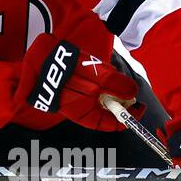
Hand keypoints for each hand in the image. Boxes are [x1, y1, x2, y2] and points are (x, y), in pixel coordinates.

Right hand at [14, 35, 141, 130]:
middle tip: (126, 85)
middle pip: (107, 110)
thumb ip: (119, 86)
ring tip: (105, 71)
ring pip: (101, 96)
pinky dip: (99, 79)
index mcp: (85, 116)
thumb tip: (133, 93)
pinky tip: (96, 68)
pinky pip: (92, 86)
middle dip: (119, 98)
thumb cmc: (68, 71)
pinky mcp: (73, 86)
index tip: (139, 107)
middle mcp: (80, 110)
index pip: (110, 124)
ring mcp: (76, 98)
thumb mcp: (100, 77)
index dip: (127, 117)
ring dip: (108, 86)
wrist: (41, 56)